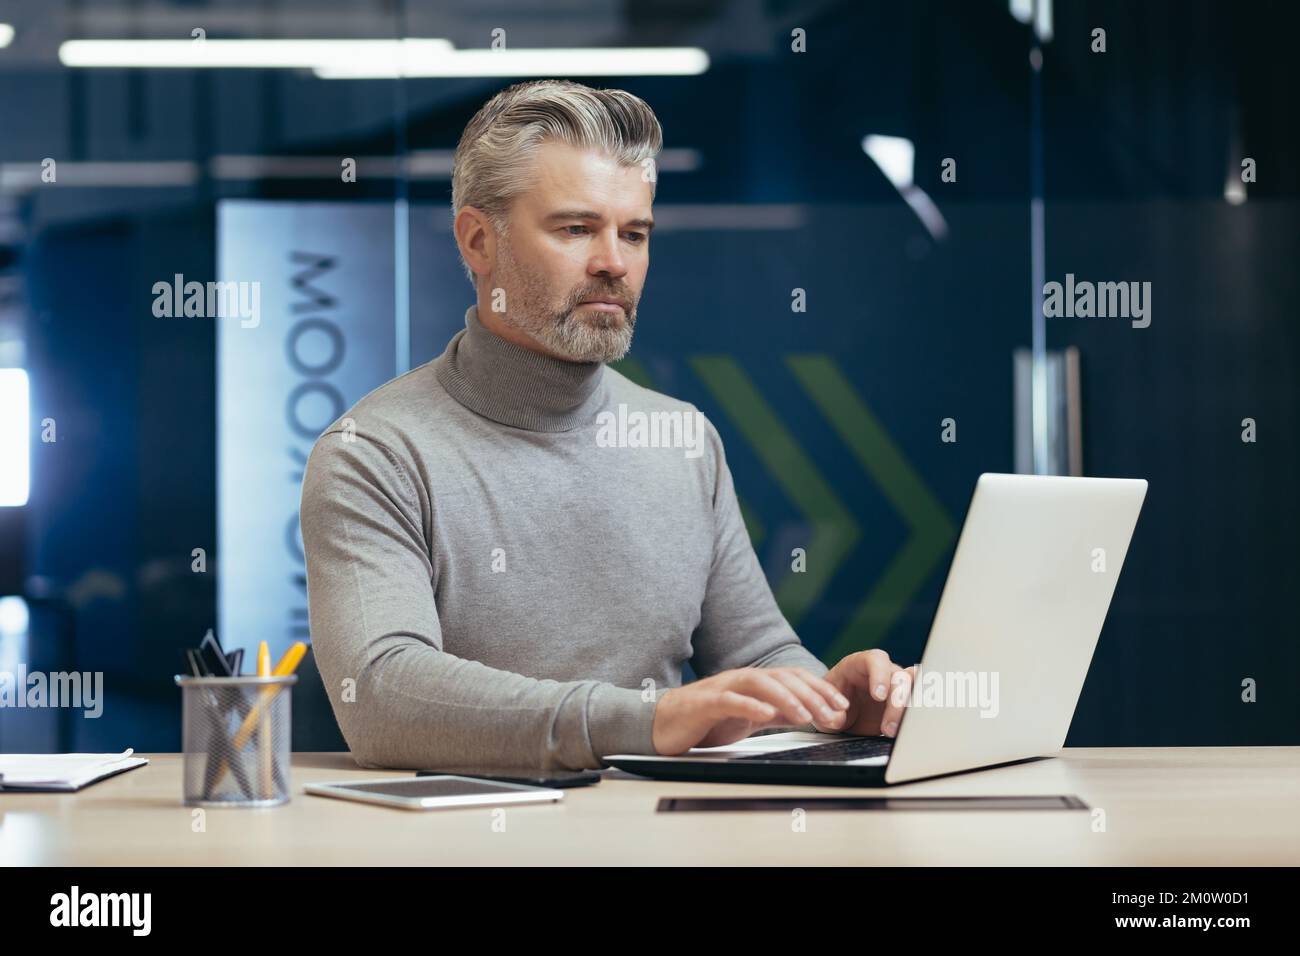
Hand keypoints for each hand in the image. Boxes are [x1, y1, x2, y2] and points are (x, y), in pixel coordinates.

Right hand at [652, 667, 850, 754]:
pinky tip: (766, 714)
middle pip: (783, 679)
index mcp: (755, 682)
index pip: (794, 679)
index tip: (842, 707)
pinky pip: (730, 700)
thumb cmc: (705, 721)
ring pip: (761, 683)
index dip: (820, 690)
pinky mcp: (706, 701)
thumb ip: (775, 714)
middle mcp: (742, 679)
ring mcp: (723, 688)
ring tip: (806, 716)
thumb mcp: (749, 718)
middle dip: (812, 696)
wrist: (662, 724)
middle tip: (833, 715)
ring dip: (786, 699)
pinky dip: (750, 705)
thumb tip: (808, 715)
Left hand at [814, 649, 917, 737]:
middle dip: (897, 702)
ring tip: (895, 732)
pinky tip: (911, 729)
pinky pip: (918, 704)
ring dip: (909, 710)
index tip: (878, 696)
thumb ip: (829, 712)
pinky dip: (918, 715)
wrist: (837, 713)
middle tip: (887, 727)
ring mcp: (895, 686)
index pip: (876, 660)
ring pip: (914, 689)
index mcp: (859, 664)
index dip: (880, 676)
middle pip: (899, 677)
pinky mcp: (904, 702)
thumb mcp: (822, 707)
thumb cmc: (828, 703)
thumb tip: (837, 717)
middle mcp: (881, 671)